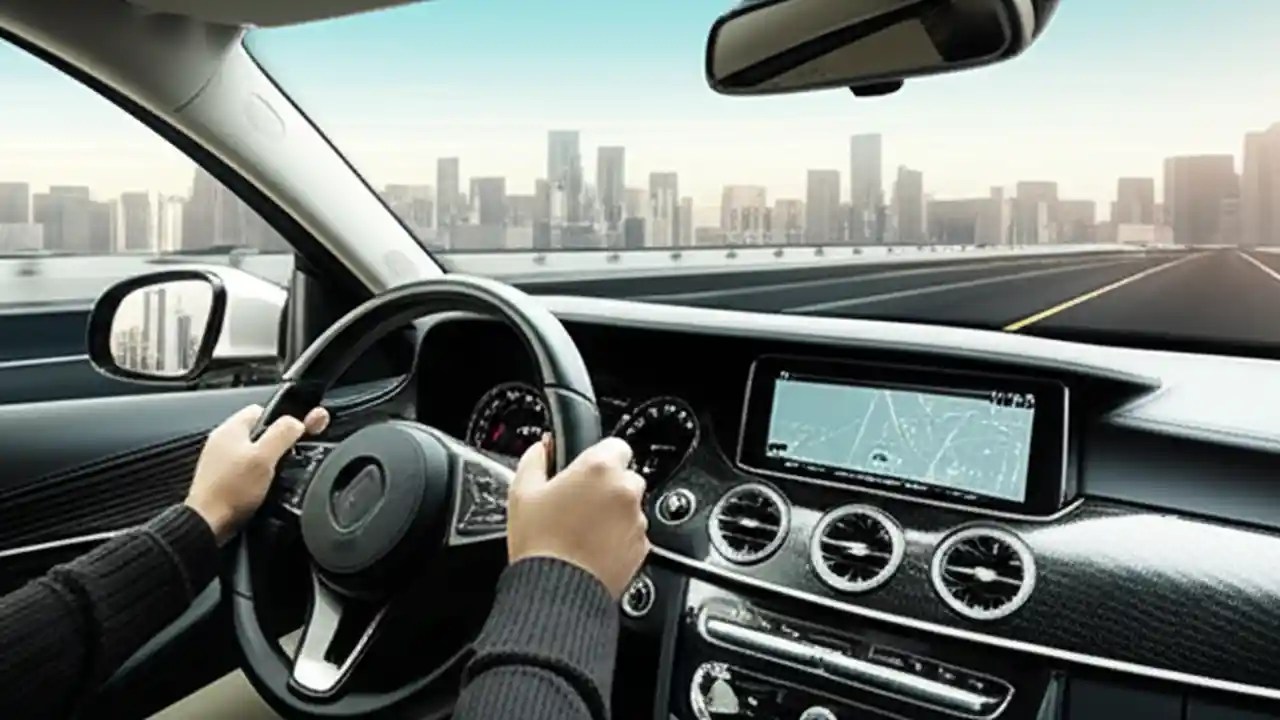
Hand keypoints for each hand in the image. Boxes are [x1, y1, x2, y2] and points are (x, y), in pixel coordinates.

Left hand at [185, 404, 329, 544]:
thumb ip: (283, 434)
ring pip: (253, 451)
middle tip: (288, 457)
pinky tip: (264, 486)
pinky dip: (257, 474)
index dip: (282, 420)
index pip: (262, 410)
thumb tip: (298, 421)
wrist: (207, 524)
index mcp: (231, 428)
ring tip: (277, 473)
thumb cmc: (232, 489)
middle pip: (259, 431)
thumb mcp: (264, 457)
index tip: (295, 434)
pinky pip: (245, 468)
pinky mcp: (221, 478)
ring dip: (268, 460)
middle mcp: (222, 440)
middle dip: (277, 442)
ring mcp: (219, 460)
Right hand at [508, 435, 649, 598]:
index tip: (585, 470)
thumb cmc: (539, 543)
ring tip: (582, 530)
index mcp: (599, 467)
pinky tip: (592, 547)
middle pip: (624, 476)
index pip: (616, 445)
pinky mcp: (641, 547)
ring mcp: (636, 520)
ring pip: (629, 506)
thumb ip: (535, 459)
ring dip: (612, 513)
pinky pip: (632, 533)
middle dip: (606, 486)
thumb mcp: (522, 492)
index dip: (599, 456)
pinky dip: (618, 537)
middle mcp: (625, 490)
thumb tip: (541, 448)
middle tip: (578, 503)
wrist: (556, 592)